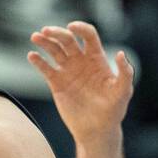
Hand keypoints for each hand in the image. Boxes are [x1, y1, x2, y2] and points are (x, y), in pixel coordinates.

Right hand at [27, 22, 133, 146]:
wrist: (97, 130)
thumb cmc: (113, 111)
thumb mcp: (123, 92)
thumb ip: (125, 73)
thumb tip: (120, 53)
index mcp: (96, 58)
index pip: (88, 36)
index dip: (80, 28)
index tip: (72, 27)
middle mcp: (81, 61)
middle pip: (67, 39)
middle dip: (57, 33)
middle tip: (46, 31)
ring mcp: (67, 71)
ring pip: (54, 50)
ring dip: (44, 42)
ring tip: (35, 37)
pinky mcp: (56, 83)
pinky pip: (45, 68)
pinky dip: (38, 61)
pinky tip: (32, 56)